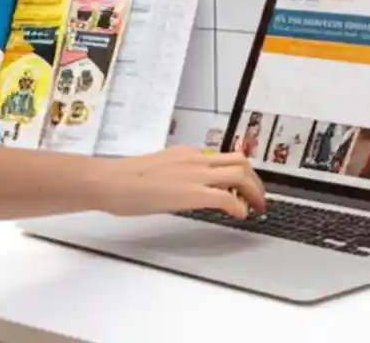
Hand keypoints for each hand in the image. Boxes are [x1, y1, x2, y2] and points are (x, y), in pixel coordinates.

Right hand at [90, 147, 267, 218]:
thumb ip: (177, 175)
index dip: (240, 174)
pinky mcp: (192, 192)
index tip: (243, 188)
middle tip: (258, 198)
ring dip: (254, 192)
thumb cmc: (124, 180)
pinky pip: (226, 197)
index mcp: (187, 154)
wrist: (110, 180)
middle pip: (240, 161)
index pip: (223, 158)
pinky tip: (240, 216)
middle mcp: (195, 159)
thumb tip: (184, 188)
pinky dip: (239, 207)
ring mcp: (195, 174)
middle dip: (255, 180)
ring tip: (256, 207)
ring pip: (240, 174)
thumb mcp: (158, 170)